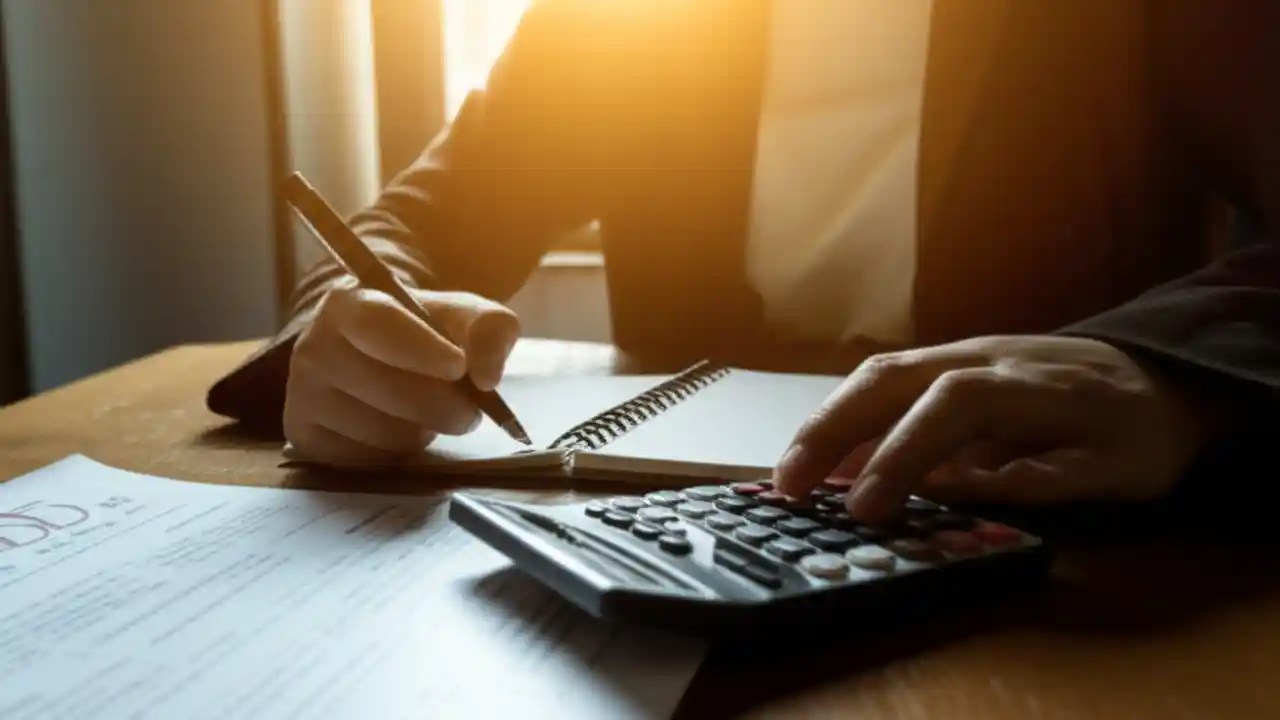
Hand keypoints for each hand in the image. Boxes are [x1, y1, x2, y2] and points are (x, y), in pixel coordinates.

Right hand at [284, 278, 519, 463]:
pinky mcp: (304, 438)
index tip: (459, 368)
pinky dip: (396, 453)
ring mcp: (302, 396)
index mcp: (348, 304)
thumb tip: (487, 377)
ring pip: (380, 432)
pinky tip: (400, 430)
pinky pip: (366, 460)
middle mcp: (313, 348)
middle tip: (471, 412)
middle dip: (443, 406)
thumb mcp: (460, 316)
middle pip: (386, 388)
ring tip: (429, 415)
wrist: (369, 354)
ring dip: (421, 432)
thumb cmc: (419, 332)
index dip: (421, 349)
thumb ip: (489, 330)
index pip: (378, 325)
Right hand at [773, 336, 1212, 523]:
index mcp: (1025, 383)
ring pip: (875, 376)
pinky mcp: (946, 367)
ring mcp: (957, 355)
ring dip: (824, 423)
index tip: (866, 508)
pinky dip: (844, 418)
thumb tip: (956, 491)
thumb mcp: (1115, 468)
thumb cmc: (1138, 429)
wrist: (1160, 375)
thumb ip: (1040, 478)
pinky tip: (822, 459)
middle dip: (829, 430)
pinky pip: (884, 385)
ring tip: (786, 476)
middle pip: (888, 377)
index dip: (900, 452)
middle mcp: (978, 356)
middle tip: (786, 487)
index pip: (946, 406)